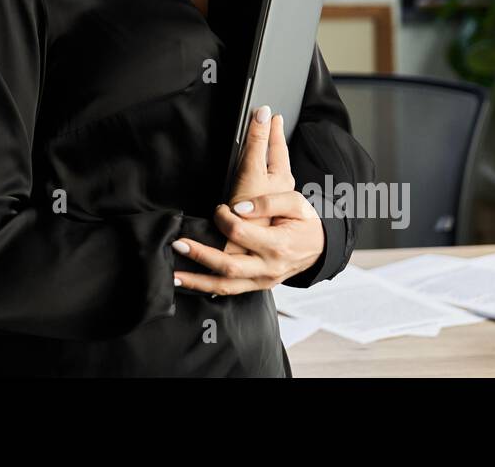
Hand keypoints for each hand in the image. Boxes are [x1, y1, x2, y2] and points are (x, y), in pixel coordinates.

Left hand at [172, 104, 325, 295]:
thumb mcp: (296, 203)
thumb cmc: (306, 223)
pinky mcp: (257, 286)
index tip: (219, 208)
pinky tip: (188, 283)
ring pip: (224, 286)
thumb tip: (239, 208)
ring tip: (173, 274)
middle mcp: (268, 268)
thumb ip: (268, 202)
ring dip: (196, 281)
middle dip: (199, 255)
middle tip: (177, 243)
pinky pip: (229, 292)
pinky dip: (206, 289)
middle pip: (227, 266)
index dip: (223, 218)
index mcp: (278, 245)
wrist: (321, 248)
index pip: (240, 233)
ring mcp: (262, 281)